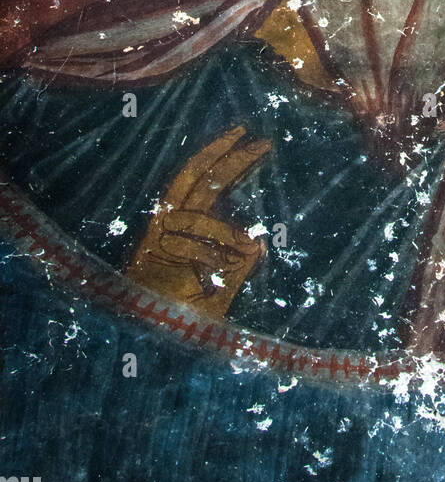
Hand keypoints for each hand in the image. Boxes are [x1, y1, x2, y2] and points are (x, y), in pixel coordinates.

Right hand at [125, 125, 271, 318]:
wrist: (151, 343)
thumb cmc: (184, 316)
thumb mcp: (224, 288)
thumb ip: (239, 265)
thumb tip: (260, 242)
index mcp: (184, 227)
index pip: (207, 182)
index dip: (228, 159)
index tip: (256, 143)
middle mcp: (169, 225)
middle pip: (198, 179)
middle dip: (226, 157)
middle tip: (255, 138)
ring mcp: (155, 237)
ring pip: (195, 215)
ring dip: (223, 233)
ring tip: (245, 251)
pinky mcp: (146, 255)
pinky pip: (183, 244)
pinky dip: (207, 257)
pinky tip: (220, 271)